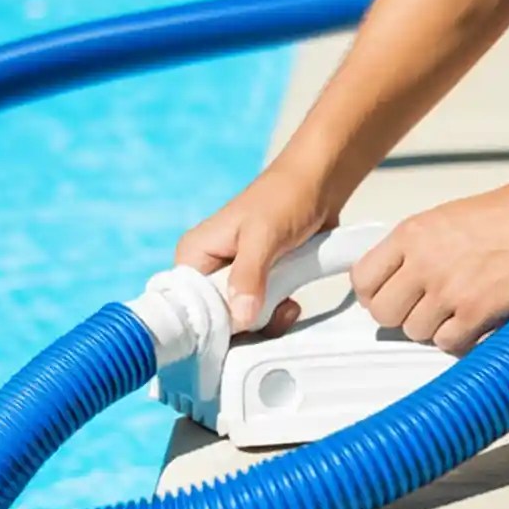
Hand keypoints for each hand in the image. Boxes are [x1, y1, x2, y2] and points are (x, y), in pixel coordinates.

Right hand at [175, 166, 338, 334]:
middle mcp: (207, 270)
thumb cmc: (285, 198)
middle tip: (275, 308)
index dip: (214, 324)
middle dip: (247, 323)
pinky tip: (292, 303)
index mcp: (193, 256)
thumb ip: (248, 276)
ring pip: (240, 321)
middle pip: (215, 319)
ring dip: (267, 320)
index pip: (189, 307)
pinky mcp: (256, 285)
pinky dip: (277, 315)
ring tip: (288, 303)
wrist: (319, 183)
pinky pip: (259, 315)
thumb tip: (240, 318)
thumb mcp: (264, 236)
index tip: (245, 326)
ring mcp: (232, 279)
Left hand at [350, 184, 508, 354]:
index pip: (363, 279)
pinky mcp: (477, 311)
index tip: (383, 298)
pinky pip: (448, 343)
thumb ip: (412, 249)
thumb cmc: (506, 215)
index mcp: (410, 235)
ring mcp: (449, 288)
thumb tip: (391, 281)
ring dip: (433, 328)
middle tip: (421, 309)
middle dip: (400, 316)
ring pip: (415, 332)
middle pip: (383, 313)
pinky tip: (474, 322)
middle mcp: (423, 261)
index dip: (372, 295)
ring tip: (456, 310)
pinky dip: (460, 339)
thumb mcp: (442, 221)